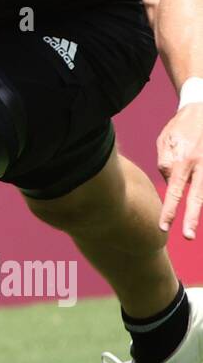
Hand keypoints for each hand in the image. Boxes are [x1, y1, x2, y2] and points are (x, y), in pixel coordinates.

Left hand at [158, 103, 202, 237]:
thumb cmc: (181, 126)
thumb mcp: (164, 140)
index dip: (169, 210)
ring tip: (194, 226)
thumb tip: (170, 183)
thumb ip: (164, 163)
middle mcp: (200, 164)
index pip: (173, 191)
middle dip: (192, 218)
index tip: (163, 226)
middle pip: (197, 197)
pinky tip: (201, 203)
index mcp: (182, 160)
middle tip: (188, 236)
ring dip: (202, 206)